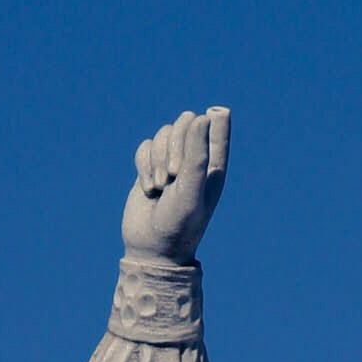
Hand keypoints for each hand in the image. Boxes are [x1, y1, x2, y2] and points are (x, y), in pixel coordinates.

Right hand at [123, 105, 229, 264]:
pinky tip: (149, 189)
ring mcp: (170, 163)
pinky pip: (145, 147)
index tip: (211, 113)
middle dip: (174, 144)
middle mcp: (194, 161)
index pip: (217, 129)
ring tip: (160, 187)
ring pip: (162, 134)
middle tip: (173, 174)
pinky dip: (143, 165)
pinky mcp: (149, 168)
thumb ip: (197, 154)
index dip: (215, 119)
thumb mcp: (191, 189)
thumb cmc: (179, 223)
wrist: (152, 248)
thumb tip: (201, 116)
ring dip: (157, 159)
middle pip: (185, 124)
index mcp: (213, 166)